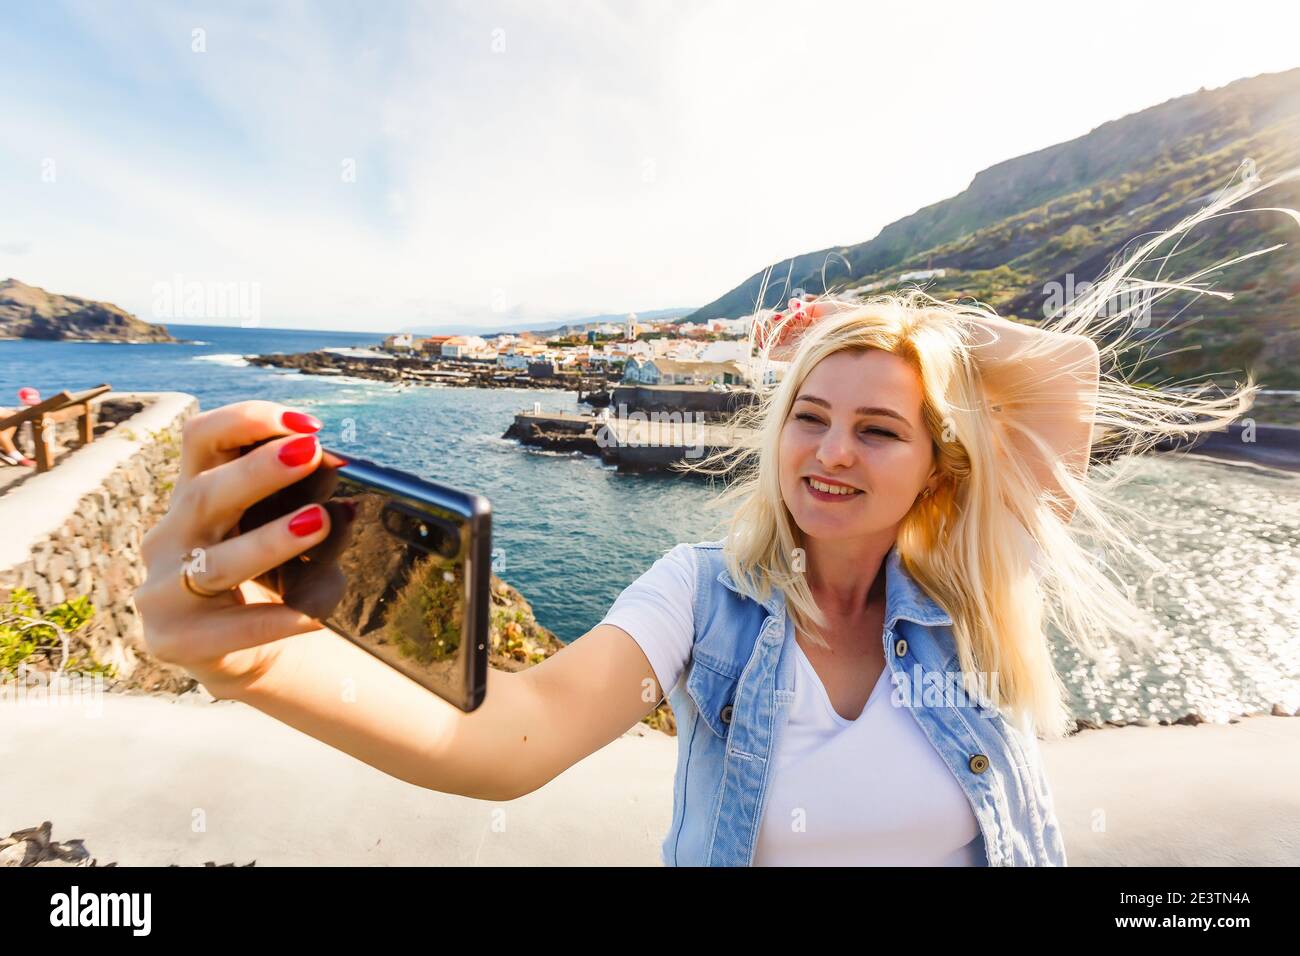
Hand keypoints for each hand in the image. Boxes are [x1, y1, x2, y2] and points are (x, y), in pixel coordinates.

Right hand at [135, 400, 333, 696]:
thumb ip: (317, 509)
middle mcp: (173, 534)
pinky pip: (229, 629)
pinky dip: (274, 620)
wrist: (256, 653)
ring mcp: (165, 588)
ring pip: (216, 563)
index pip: (202, 438)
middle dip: (259, 471)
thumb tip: (340, 484)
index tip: (309, 426)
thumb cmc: (278, 577)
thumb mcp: (305, 538)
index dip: (248, 422)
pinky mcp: (174, 639)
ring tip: (320, 522)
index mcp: (197, 492)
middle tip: (312, 453)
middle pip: (204, 493)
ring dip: (271, 540)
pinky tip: (311, 617)